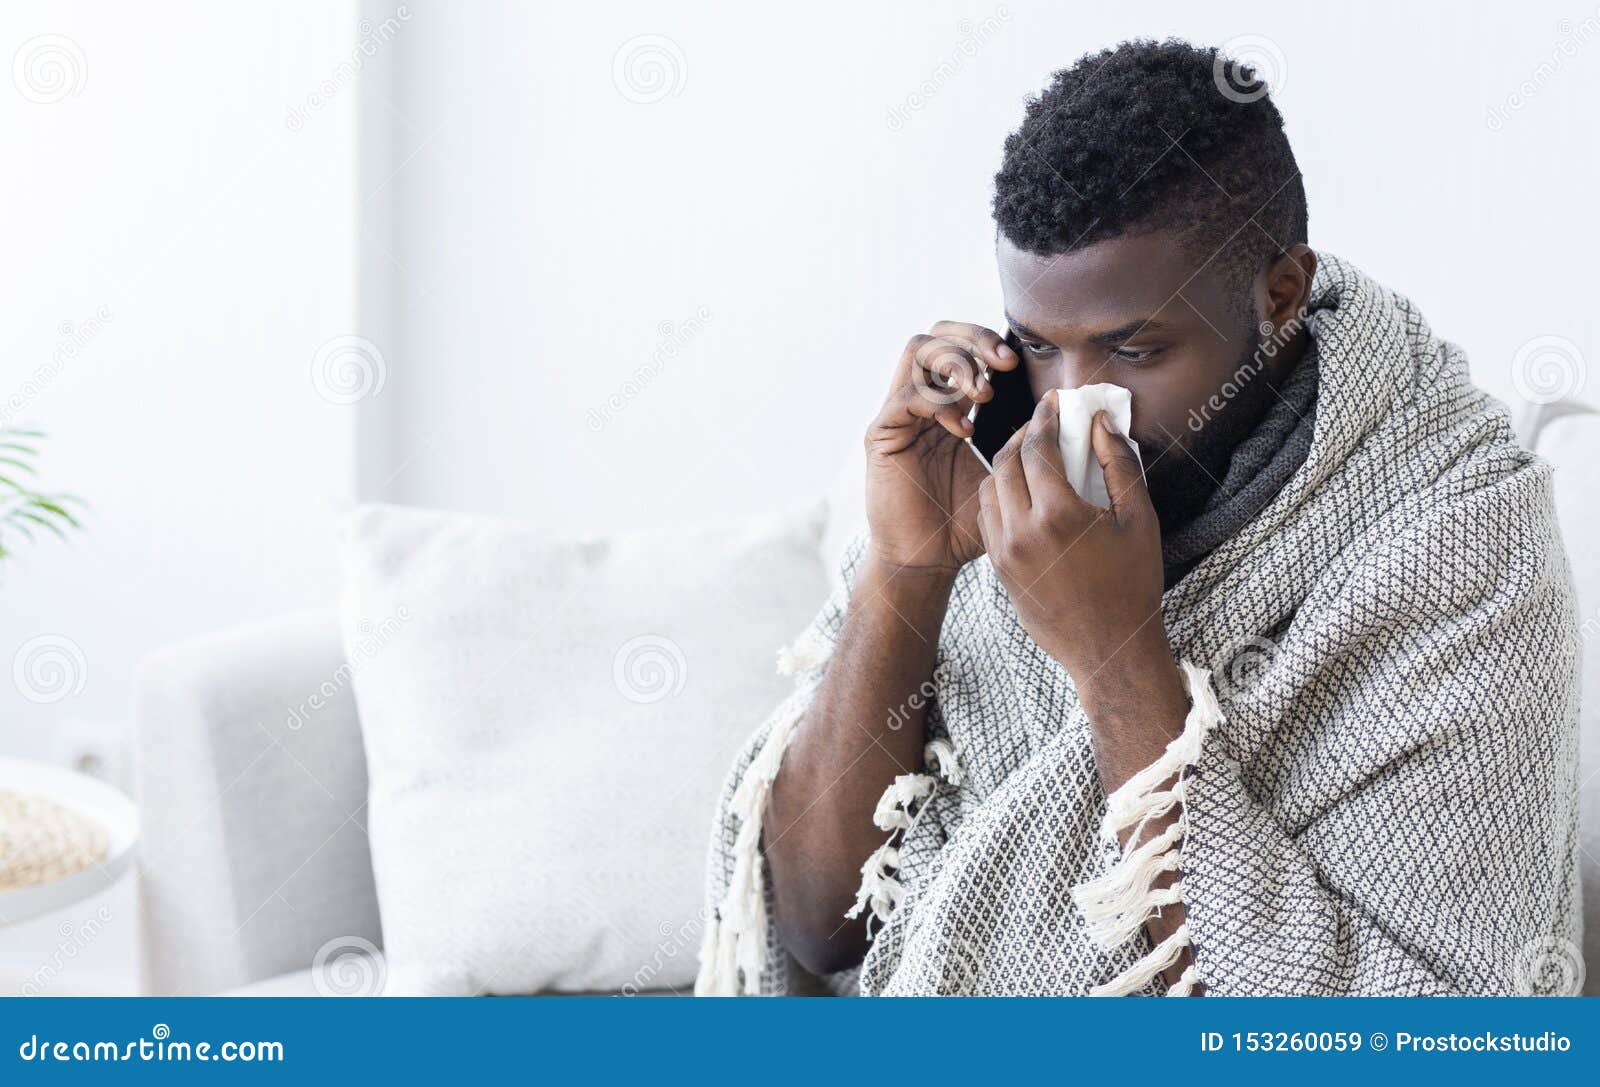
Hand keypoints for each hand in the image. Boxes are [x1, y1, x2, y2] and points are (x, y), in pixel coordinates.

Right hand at [865, 322, 1018, 573]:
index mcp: (946, 406)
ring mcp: (898, 416)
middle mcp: (919, 403)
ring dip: (956, 363)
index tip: (1016, 363)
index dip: (987, 342)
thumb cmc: (962, 522)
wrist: (929, 559)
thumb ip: (1018, 439)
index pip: (958, 346)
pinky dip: (939, 403)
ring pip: (917, 351)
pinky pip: (906, 397)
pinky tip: (963, 430)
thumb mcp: (1003, 473)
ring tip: (983, 394)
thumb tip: (1046, 405)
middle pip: (936, 335)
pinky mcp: (882, 435)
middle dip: (973, 339)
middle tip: (1002, 363)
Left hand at [976, 390, 1166, 684]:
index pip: (1038, 448)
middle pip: (1006, 462)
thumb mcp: (1137, 519)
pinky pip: (988, 518)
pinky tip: (1022, 491)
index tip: (1054, 403)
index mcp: (1058, 516)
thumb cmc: (1132, 584)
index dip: (1045, 419)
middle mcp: (1022, 532)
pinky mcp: (999, 570)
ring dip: (1006, 464)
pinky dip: (1000, 495)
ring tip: (1031, 455)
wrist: (1108, 648)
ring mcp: (1005, 553)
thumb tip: (1101, 423)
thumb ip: (1119, 465)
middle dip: (1023, 435)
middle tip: (1042, 423)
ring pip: (990, 488)